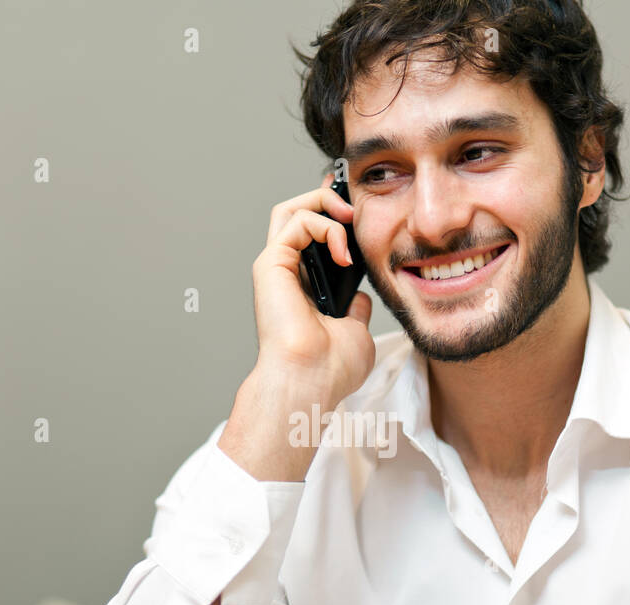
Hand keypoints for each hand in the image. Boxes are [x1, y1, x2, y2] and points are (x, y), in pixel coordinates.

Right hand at [218, 174, 375, 481]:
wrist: (311, 381)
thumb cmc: (330, 368)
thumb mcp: (356, 332)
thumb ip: (355, 310)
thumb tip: (358, 297)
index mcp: (304, 288)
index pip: (313, 237)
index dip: (333, 215)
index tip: (358, 209)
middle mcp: (287, 275)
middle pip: (297, 214)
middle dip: (327, 199)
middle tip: (354, 207)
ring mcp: (277, 268)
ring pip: (291, 210)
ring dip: (324, 203)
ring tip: (350, 218)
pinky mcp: (271, 264)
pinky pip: (296, 222)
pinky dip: (325, 226)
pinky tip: (343, 252)